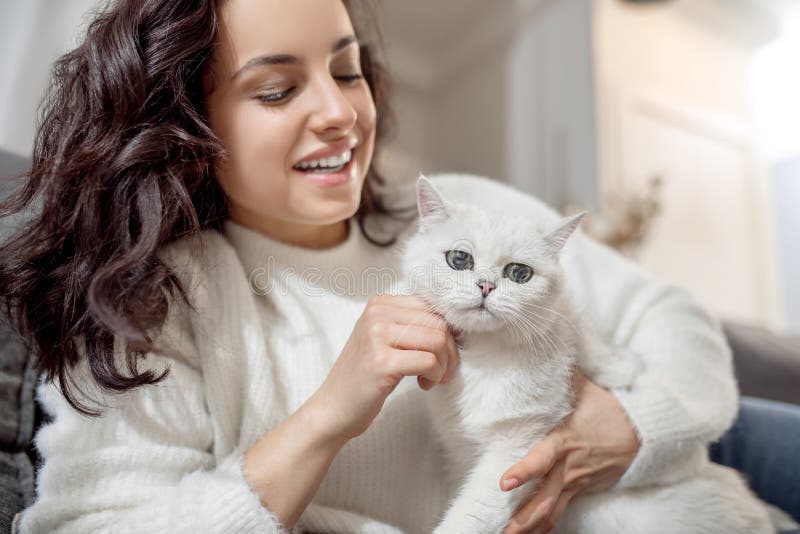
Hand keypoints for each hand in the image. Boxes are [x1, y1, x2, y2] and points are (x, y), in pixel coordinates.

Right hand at [313, 294, 458, 442]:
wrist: (333, 408)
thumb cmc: (365, 376)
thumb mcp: (384, 338)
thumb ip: (411, 324)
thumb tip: (454, 324)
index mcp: (379, 303)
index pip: (431, 307)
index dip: (445, 332)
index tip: (441, 354)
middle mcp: (377, 313)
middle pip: (438, 323)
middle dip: (449, 351)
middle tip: (440, 371)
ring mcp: (377, 336)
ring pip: (437, 340)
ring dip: (443, 365)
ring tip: (430, 378)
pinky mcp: (382, 362)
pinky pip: (429, 362)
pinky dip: (434, 376)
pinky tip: (423, 384)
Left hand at [500, 372, 639, 533]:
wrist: (641, 433)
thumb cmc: (608, 409)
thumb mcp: (584, 389)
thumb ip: (560, 376)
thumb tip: (539, 350)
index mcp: (565, 440)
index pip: (543, 458)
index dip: (525, 470)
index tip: (506, 482)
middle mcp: (568, 467)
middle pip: (545, 497)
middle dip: (523, 516)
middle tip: (502, 531)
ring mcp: (575, 482)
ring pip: (551, 510)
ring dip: (530, 527)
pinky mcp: (580, 490)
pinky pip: (560, 511)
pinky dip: (544, 525)